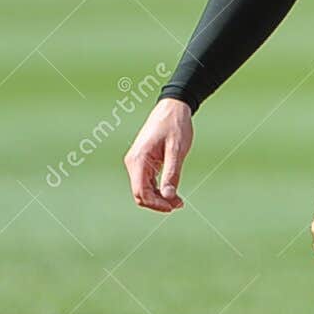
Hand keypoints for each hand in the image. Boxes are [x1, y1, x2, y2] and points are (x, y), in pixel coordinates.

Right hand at [124, 97, 193, 212]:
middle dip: (158, 203)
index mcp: (138, 159)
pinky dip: (159, 189)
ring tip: (179, 201)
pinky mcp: (144, 161)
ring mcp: (137, 162)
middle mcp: (134, 162)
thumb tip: (169, 197)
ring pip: (144, 189)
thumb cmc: (175, 125)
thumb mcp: (177, 150)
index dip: (156, 204)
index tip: (173, 206)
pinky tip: (173, 192)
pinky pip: (148, 182)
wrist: (173, 107)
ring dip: (160, 197)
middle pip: (141, 193)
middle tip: (179, 204)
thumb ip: (172, 173)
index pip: (141, 192)